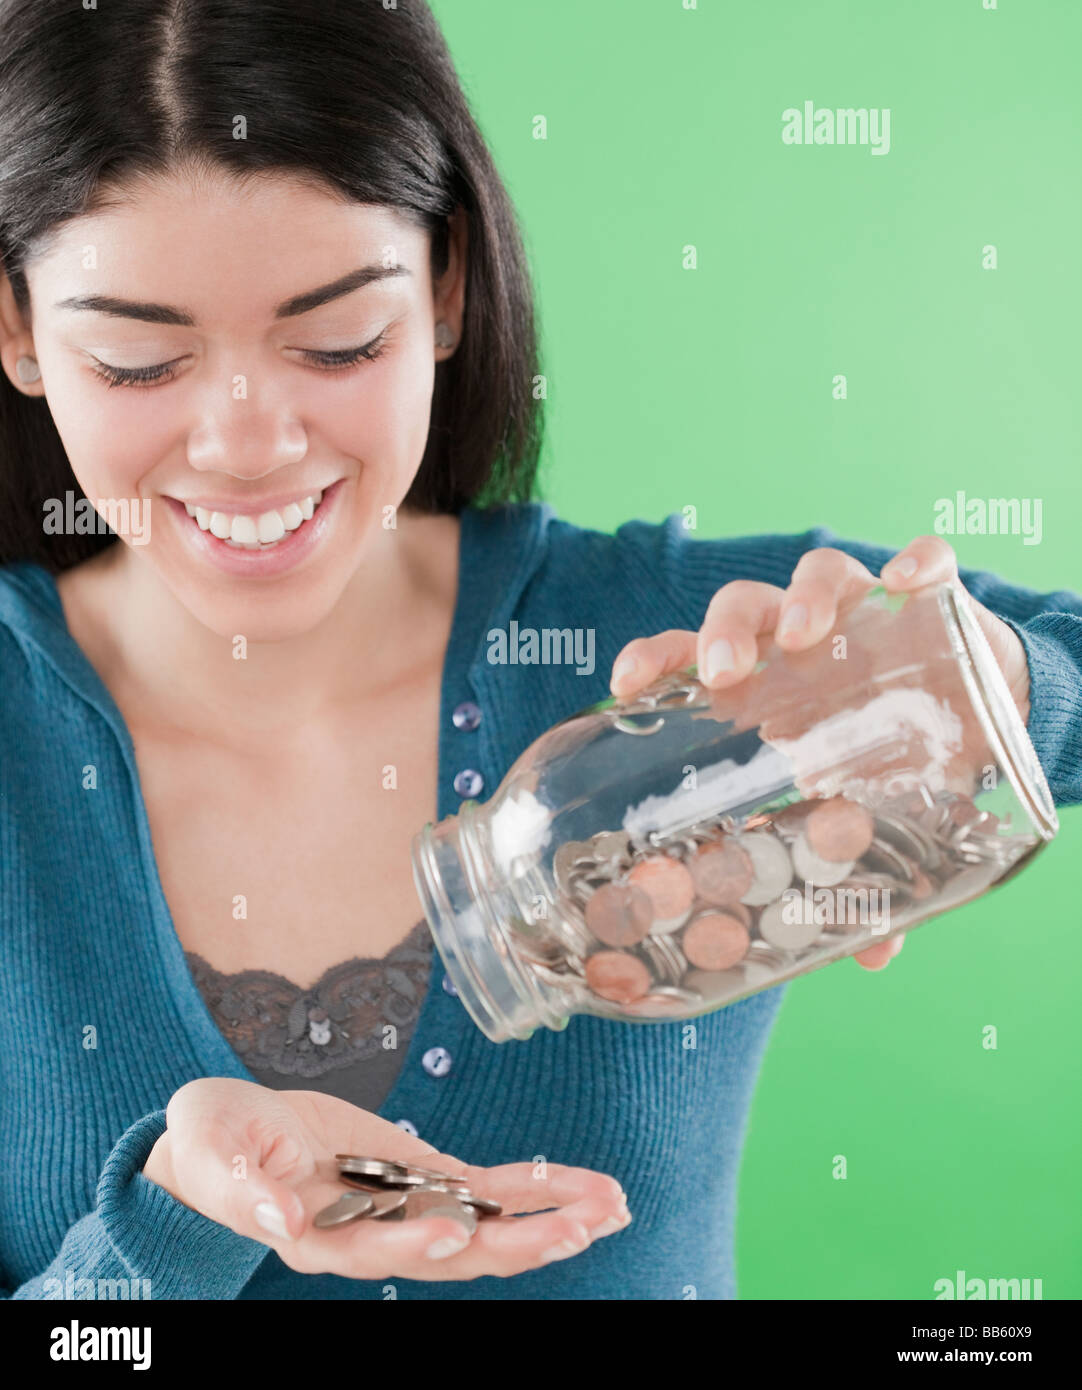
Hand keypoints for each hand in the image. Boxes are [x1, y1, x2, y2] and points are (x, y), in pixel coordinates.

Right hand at [143, 1078, 629, 1278]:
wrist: (229, 1137)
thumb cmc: (212, 1147)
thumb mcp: (212, 1155)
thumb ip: (245, 1189)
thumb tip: (282, 1222)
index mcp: (317, 1237)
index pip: (372, 1249)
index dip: (410, 1244)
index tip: (453, 1234)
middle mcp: (374, 1233)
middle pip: (454, 1251)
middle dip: (518, 1242)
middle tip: (580, 1229)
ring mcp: (405, 1207)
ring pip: (487, 1226)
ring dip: (549, 1219)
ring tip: (610, 1208)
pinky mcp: (423, 1177)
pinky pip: (489, 1189)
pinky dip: (538, 1187)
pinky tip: (586, 1188)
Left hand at [608, 535, 1031, 971]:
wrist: (980, 705)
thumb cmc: (889, 753)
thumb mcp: (863, 812)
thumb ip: (856, 868)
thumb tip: (868, 959)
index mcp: (761, 683)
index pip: (688, 657)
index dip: (653, 661)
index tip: (626, 684)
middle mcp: (798, 636)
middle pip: (743, 609)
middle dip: (725, 633)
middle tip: (726, 675)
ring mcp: (863, 608)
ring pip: (819, 573)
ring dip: (808, 595)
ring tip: (808, 632)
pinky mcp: (932, 595)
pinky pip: (927, 563)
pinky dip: (921, 563)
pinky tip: (913, 579)